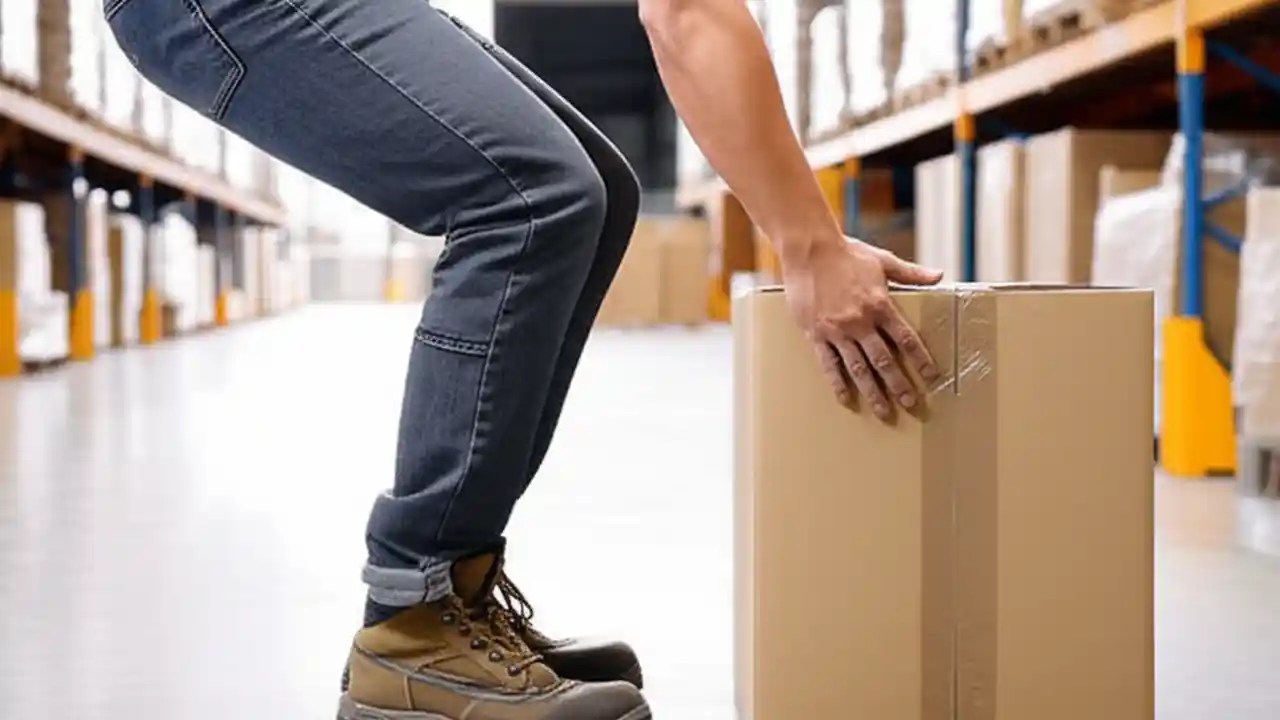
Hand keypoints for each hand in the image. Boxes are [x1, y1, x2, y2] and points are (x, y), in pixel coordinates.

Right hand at [782, 236, 942, 419]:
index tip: (931, 375)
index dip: (921, 358)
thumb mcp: (882, 260)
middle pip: (884, 360)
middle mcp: (861, 322)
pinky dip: (838, 383)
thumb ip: (911, 273)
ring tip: (883, 411)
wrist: (809, 250)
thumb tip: (939, 275)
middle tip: (911, 403)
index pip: (906, 338)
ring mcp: (838, 331)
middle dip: (899, 385)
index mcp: (880, 304)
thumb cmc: (846, 253)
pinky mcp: (817, 334)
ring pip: (858, 368)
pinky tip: (846, 398)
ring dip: (873, 392)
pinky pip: (829, 364)